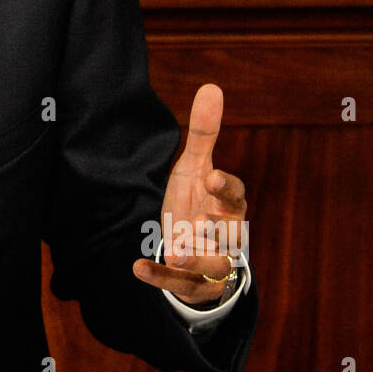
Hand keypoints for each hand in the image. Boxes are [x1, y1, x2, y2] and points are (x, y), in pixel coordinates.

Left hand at [133, 84, 247, 307]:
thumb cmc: (199, 201)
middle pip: (231, 233)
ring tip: (178, 249)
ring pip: (214, 264)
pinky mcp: (194, 282)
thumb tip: (211, 87)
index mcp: (228, 204)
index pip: (235, 194)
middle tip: (199, 221)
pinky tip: (137, 267)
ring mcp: (213, 261)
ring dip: (197, 257)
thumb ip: (203, 134)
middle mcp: (227, 234)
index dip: (224, 187)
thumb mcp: (195, 167)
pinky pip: (182, 284)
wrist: (198, 248)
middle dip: (217, 228)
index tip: (210, 177)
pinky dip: (161, 277)